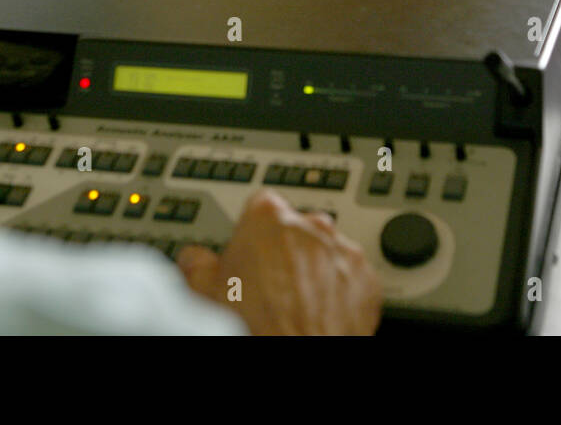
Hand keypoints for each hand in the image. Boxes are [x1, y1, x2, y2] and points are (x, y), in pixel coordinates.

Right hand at [176, 189, 382, 334]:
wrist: (298, 355)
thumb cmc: (255, 326)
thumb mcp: (204, 293)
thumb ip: (197, 264)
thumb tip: (193, 260)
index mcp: (269, 219)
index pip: (261, 206)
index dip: (253, 230)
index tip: (249, 249)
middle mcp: (311, 227)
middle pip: (297, 227)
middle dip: (286, 249)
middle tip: (270, 282)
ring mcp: (344, 252)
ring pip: (328, 250)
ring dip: (315, 268)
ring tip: (296, 302)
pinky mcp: (368, 279)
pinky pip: (352, 276)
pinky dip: (341, 290)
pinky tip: (321, 312)